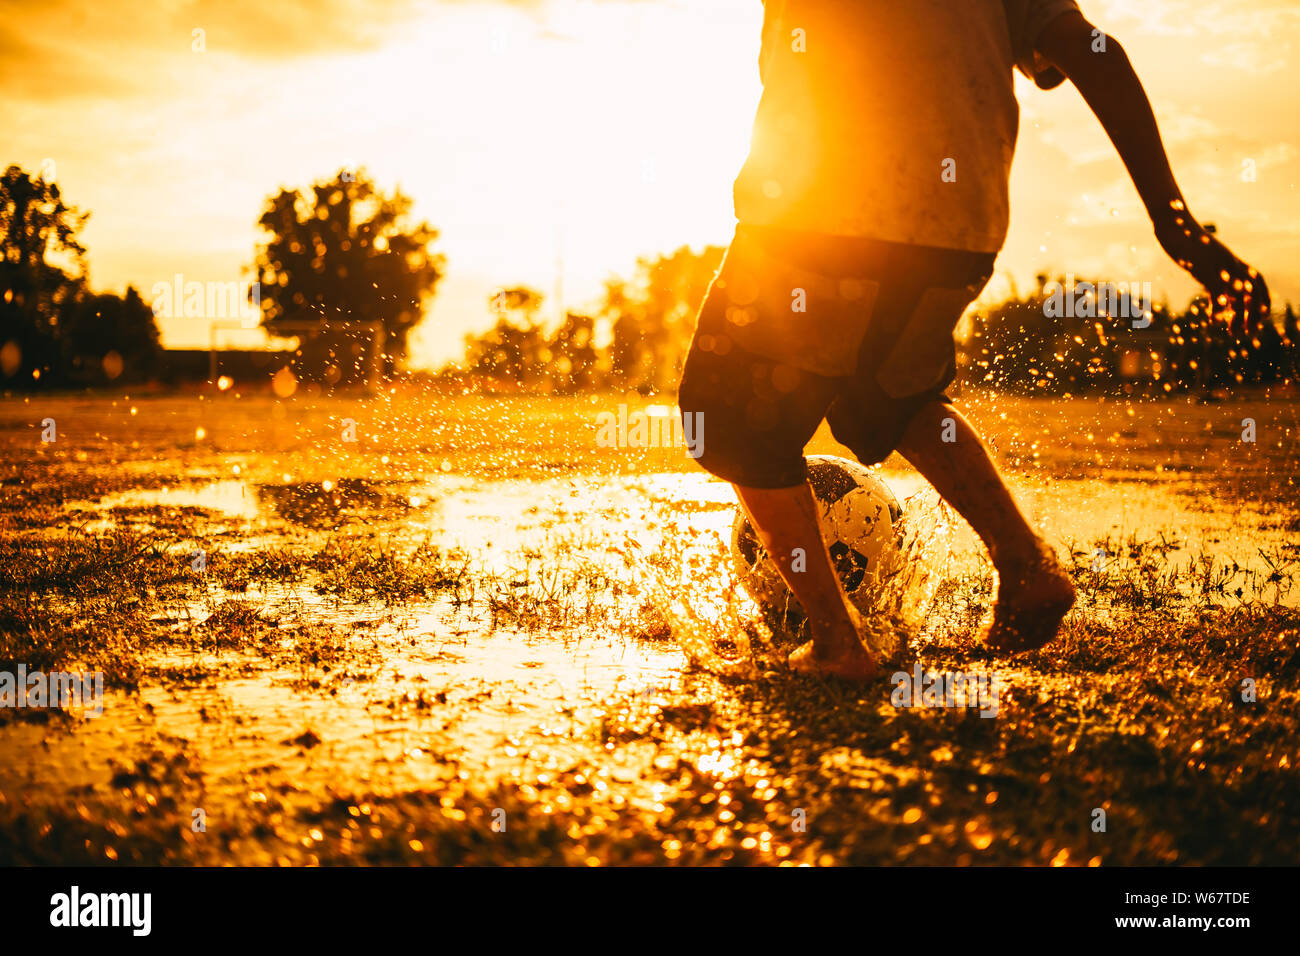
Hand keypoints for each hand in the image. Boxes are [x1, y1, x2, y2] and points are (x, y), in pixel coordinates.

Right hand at [1155, 206, 1270, 337]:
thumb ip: (1210, 270)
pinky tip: (1214, 320)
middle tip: (1250, 333)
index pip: (1256, 279)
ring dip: (1241, 315)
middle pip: (1254, 289)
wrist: (1173, 224)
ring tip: (1235, 334)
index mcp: (1231, 260)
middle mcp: (1231, 263)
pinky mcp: (1205, 268)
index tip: (1260, 317)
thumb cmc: (1183, 240)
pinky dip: (1219, 307)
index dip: (1263, 297)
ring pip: (1240, 292)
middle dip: (1255, 312)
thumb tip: (1210, 281)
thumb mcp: (1201, 257)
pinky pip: (1218, 290)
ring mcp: (1220, 265)